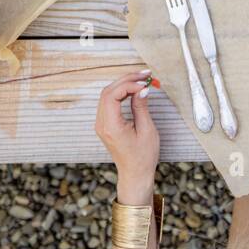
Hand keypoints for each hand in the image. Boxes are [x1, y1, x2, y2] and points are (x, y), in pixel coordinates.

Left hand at [95, 71, 159, 202]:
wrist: (135, 173)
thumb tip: (142, 89)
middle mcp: (102, 124)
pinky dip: (121, 92)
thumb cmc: (143, 156)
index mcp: (111, 126)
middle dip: (127, 80)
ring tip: (142, 79)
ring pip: (107, 95)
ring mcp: (101, 124)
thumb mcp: (147, 130)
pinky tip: (134, 89)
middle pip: (108, 92)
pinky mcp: (105, 124)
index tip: (145, 84)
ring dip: (124, 84)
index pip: (112, 95)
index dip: (129, 85)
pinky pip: (109, 102)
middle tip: (146, 74)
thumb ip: (141, 107)